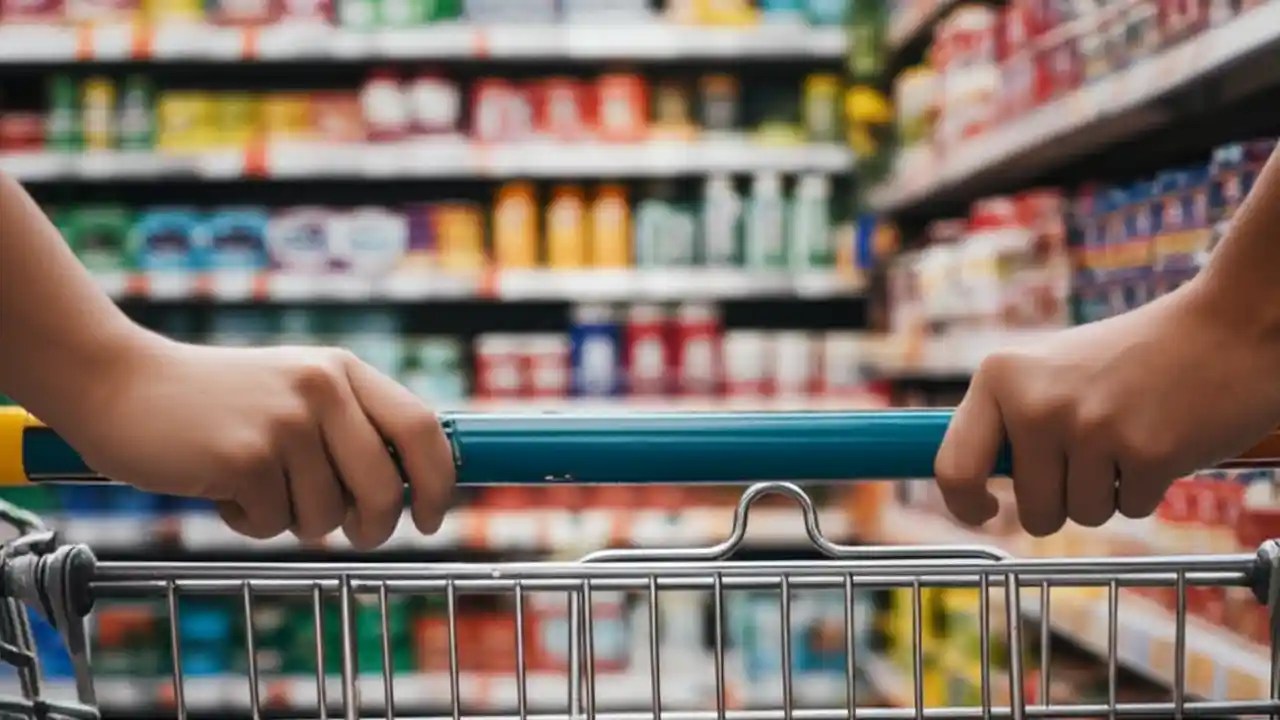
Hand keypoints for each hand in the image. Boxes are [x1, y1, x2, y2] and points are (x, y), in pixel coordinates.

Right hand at [58, 338, 454, 549]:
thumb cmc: (219, 401)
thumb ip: (352, 426)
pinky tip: (221, 486)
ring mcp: (285, 422)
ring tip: (258, 484)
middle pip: (386, 488)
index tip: (432, 516)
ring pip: (327, 516)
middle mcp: (322, 388)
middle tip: (356, 533)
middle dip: (375, 527)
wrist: (122, 384)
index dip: (438, 481)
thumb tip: (412, 488)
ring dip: (295, 520)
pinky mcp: (246, 458)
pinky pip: (274, 524)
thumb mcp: (297, 390)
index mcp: (343, 370)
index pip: (422, 428)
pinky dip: (249, 521)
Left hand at [934, 280, 1279, 535]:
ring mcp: (1090, 427)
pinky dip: (1149, 488)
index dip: (964, 506)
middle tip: (1096, 456)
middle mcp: (1036, 402)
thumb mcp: (1048, 371)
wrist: (1227, 325)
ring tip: (1130, 436)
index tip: (986, 510)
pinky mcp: (1145, 453)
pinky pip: (1131, 509)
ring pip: (1083, 515)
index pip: (953, 467)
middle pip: (1032, 510)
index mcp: (1000, 377)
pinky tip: (1162, 440)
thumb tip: (963, 484)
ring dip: (1110, 492)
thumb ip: (1008, 419)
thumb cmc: (1133, 356)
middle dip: (1065, 502)